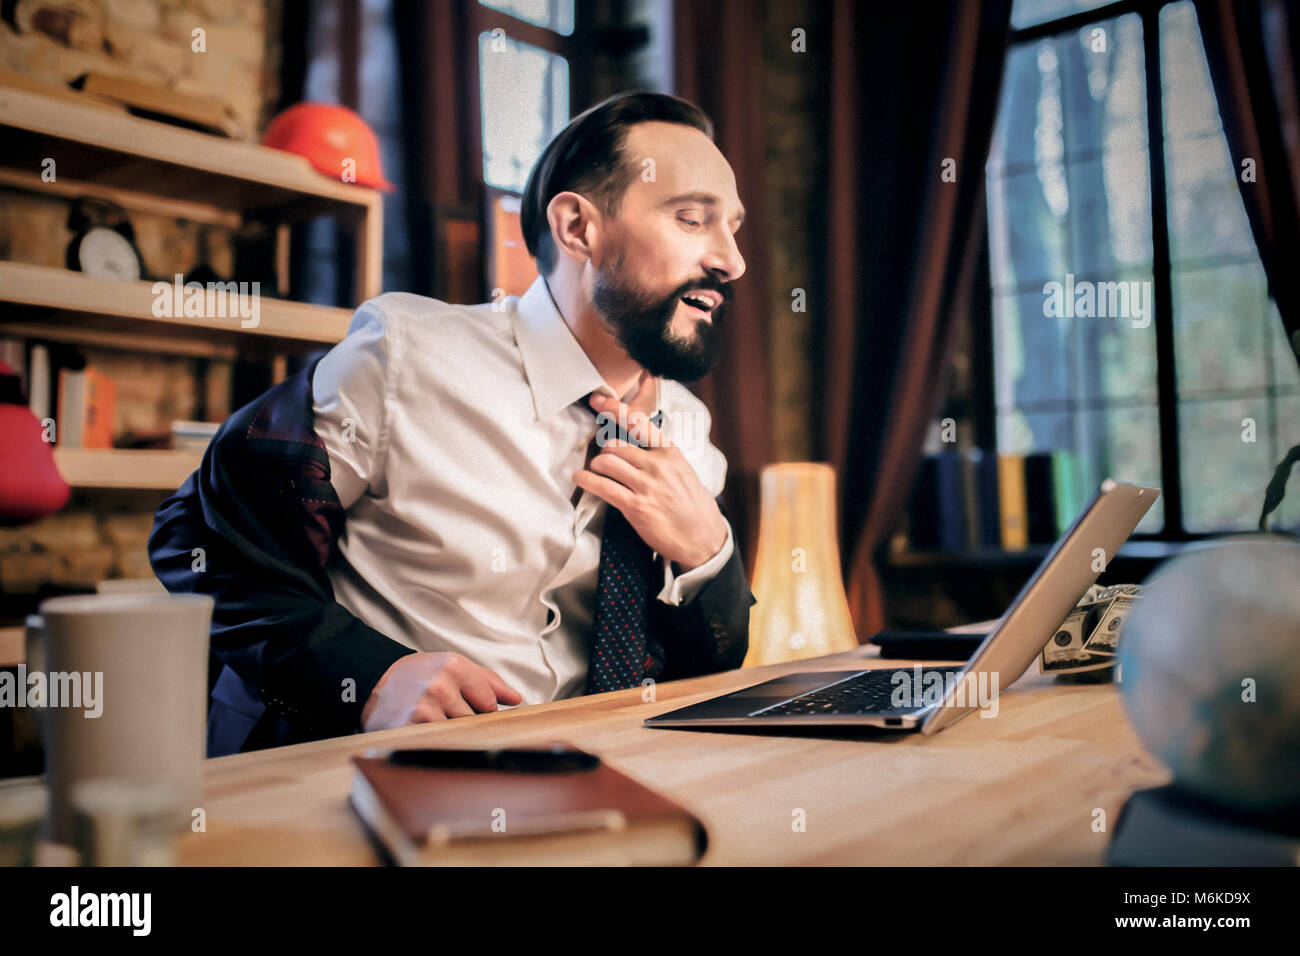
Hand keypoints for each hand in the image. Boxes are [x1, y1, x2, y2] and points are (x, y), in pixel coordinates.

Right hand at [361, 652, 522, 731]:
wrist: (374, 680)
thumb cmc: (418, 675)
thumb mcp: (453, 667)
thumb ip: (488, 682)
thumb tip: (516, 699)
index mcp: (455, 667)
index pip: (489, 702)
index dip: (481, 711)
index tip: (469, 710)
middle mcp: (440, 685)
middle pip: (474, 721)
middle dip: (465, 724)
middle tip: (446, 717)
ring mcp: (424, 707)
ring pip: (456, 734)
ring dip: (449, 735)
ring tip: (434, 724)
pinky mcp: (409, 728)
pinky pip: (436, 744)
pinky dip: (434, 743)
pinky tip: (424, 734)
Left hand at [575, 389, 727, 570]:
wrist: (703, 538)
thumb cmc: (691, 504)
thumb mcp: (681, 470)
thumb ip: (658, 455)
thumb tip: (632, 440)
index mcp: (669, 452)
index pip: (638, 422)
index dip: (614, 408)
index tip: (598, 399)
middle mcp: (658, 465)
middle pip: (614, 443)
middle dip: (602, 448)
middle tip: (600, 456)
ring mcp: (646, 485)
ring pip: (606, 461)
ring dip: (595, 465)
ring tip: (593, 469)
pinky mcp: (636, 506)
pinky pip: (603, 487)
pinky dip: (587, 480)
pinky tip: (580, 478)